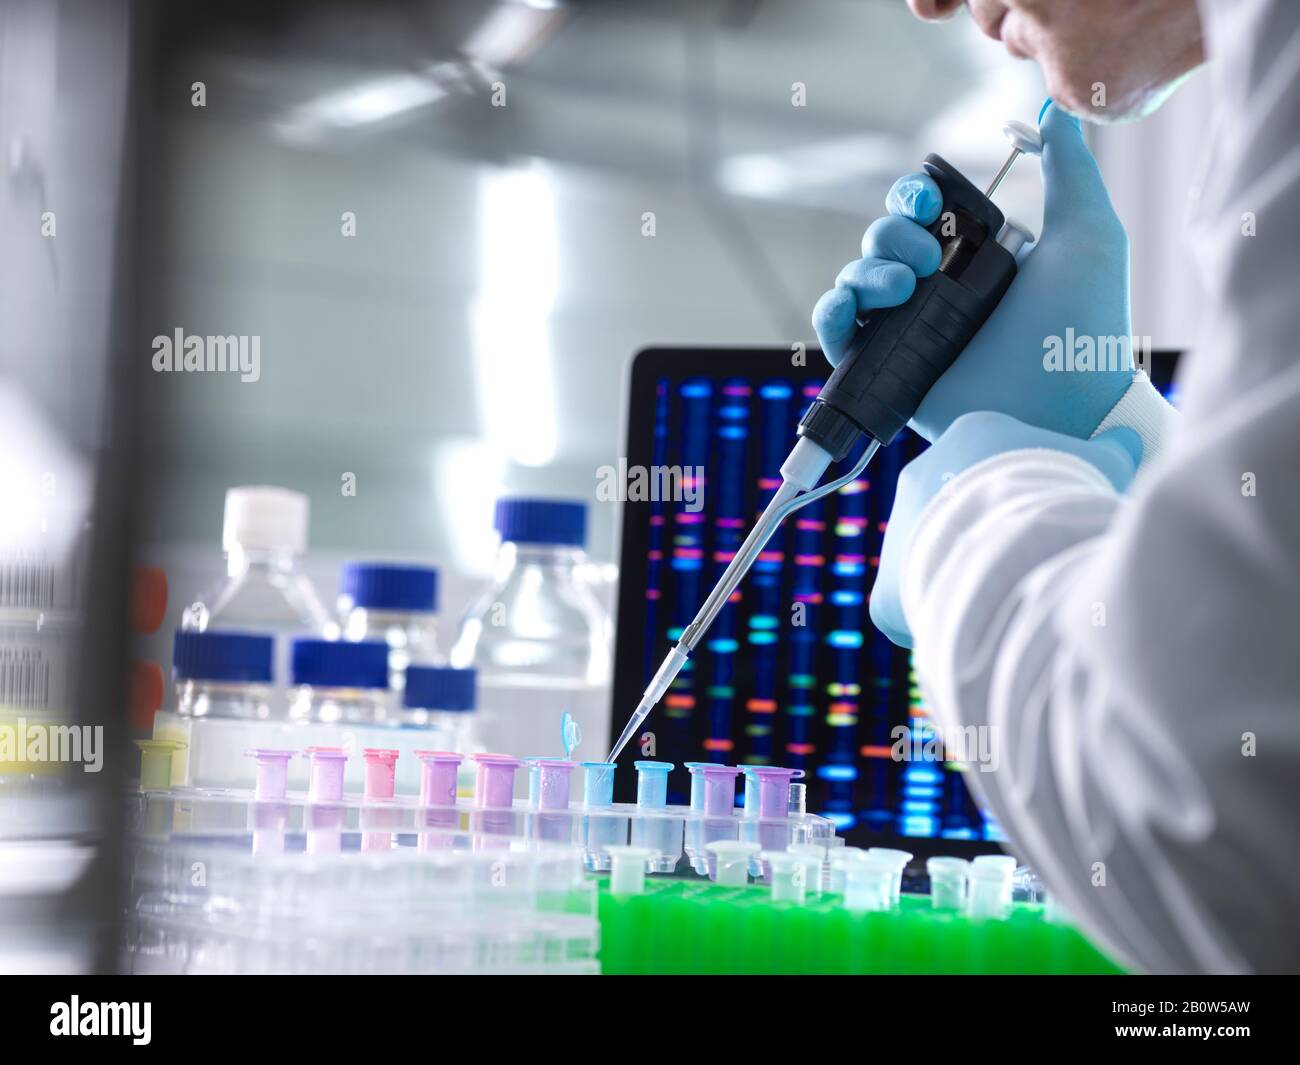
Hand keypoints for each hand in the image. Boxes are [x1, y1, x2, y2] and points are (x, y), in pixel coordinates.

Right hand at [812, 103, 1135, 442]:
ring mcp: (910, 334)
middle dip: (890, 237)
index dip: (911, 201)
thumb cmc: (1081, 329)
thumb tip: (1057, 109)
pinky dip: (831, 314)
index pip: (921, 215)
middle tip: (924, 260)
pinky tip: (850, 309)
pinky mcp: (887, 372)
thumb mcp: (1088, 235)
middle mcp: (939, 294)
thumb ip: (1070, 170)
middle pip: (881, 242)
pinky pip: (837, 334)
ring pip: (855, 283)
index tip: (926, 205)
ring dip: (864, 274)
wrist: (1059, 409)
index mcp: (976, 260)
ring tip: (901, 290)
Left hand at [869, 412, 1141, 647]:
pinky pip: (905, 610)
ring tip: (1000, 597)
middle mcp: (920, 477)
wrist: (1013, 545)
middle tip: (1022, 557)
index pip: (987, 462)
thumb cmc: (1059, 497)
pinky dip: (933, 623)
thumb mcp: (1092, 467)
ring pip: (929, 556)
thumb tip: (1128, 438)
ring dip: (960, 574)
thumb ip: (1106, 452)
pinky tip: (968, 633)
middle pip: (955, 508)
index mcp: (966, 438)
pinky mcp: (886, 592)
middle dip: (986, 532)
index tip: (1041, 515)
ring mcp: (898, 533)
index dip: (1018, 494)